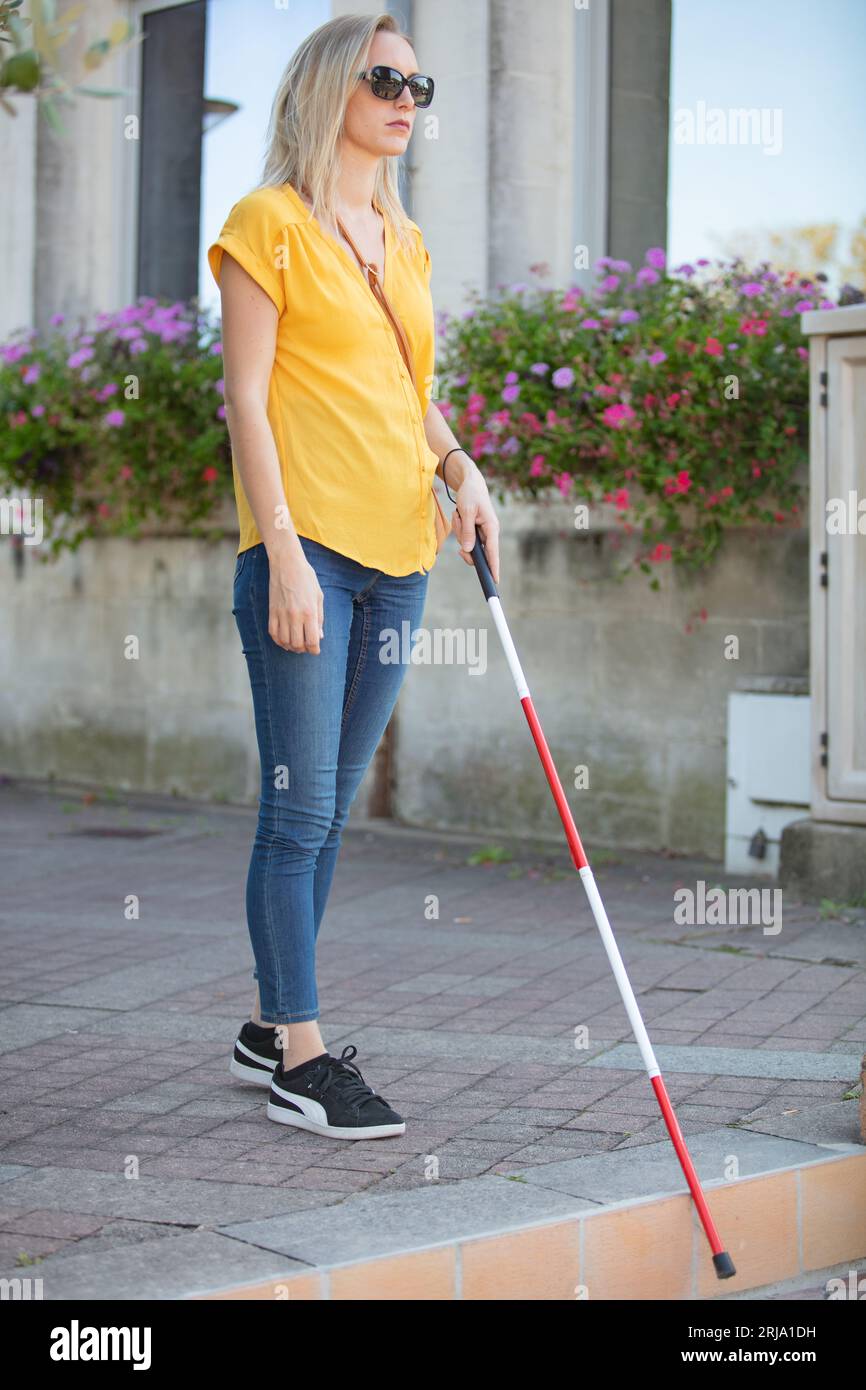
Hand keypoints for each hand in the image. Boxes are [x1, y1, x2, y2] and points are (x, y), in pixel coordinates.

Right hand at [267, 549, 324, 653]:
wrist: (286, 563)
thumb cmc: (306, 578)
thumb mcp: (318, 596)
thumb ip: (319, 618)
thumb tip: (319, 637)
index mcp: (309, 612)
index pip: (312, 641)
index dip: (314, 650)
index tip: (315, 650)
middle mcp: (295, 616)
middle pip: (298, 644)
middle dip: (303, 649)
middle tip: (306, 646)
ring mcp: (281, 614)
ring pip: (284, 641)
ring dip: (291, 646)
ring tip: (296, 644)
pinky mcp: (272, 611)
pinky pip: (273, 633)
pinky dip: (278, 640)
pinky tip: (284, 640)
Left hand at [451, 469, 499, 583]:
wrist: (470, 483)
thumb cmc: (471, 495)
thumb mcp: (467, 512)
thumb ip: (468, 532)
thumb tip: (467, 550)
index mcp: (492, 528)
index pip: (493, 552)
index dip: (493, 567)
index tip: (494, 581)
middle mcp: (489, 533)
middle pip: (476, 551)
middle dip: (464, 541)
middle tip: (460, 524)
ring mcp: (481, 533)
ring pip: (467, 544)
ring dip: (459, 530)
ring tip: (460, 514)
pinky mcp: (474, 531)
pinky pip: (463, 537)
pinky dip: (458, 527)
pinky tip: (459, 515)